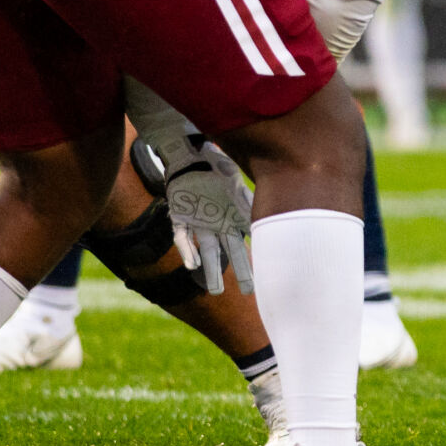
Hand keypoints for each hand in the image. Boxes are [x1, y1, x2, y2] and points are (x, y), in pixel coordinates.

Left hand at [164, 139, 254, 294]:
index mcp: (232, 214)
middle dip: (240, 271)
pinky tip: (191, 266)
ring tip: (215, 292)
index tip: (265, 274)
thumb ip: (243, 196)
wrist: (188, 153)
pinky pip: (182, 238)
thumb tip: (258, 216)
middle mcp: (218, 223)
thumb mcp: (231, 176)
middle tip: (249, 292)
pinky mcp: (180, 219)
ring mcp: (199, 223)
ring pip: (206, 252)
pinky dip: (187, 251)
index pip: (245, 241)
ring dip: (211, 270)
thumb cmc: (213, 161)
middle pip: (230, 252)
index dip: (253, 258)